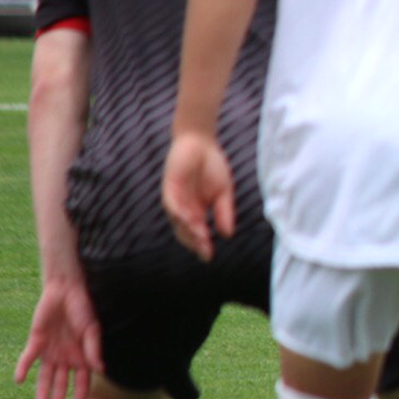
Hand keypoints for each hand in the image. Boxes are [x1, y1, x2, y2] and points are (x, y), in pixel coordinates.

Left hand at [14, 277, 103, 398]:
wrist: (66, 290)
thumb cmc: (84, 308)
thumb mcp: (92, 330)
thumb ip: (94, 349)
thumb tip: (101, 370)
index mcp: (82, 355)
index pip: (82, 380)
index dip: (80, 394)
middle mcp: (66, 356)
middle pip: (61, 382)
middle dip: (57, 398)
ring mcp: (50, 351)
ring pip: (44, 375)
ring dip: (41, 390)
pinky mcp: (36, 342)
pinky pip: (28, 358)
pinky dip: (23, 369)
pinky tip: (19, 380)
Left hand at [163, 130, 236, 260]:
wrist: (201, 142)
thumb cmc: (212, 166)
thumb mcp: (224, 192)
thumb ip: (224, 212)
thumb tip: (228, 234)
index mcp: (196, 211)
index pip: (196, 233)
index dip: (202, 246)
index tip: (209, 257)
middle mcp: (183, 208)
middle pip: (184, 232)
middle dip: (194, 243)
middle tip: (205, 251)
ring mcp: (176, 199)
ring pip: (178, 221)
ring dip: (189, 231)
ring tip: (202, 239)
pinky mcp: (170, 188)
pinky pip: (172, 205)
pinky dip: (179, 214)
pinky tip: (189, 220)